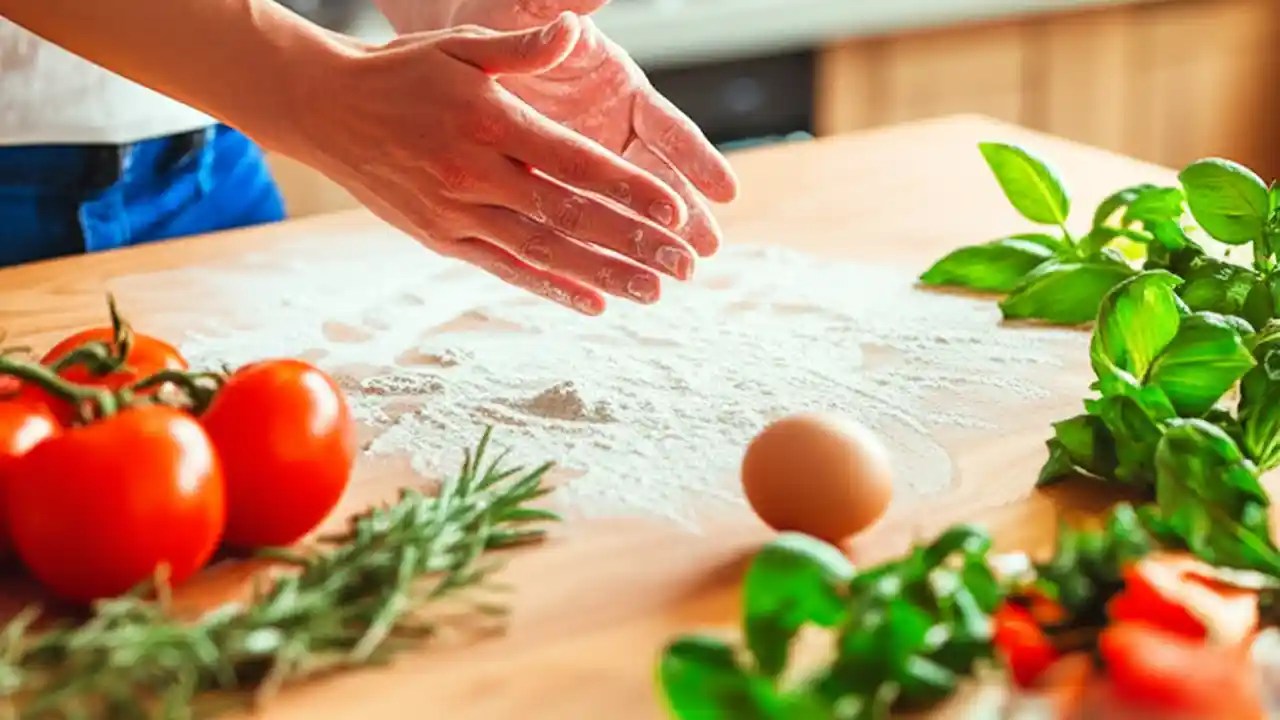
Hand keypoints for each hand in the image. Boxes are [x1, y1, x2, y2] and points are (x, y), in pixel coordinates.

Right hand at [293, 14, 697, 314]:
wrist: (325, 109)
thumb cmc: (403, 71)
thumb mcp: (461, 46)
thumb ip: (523, 48)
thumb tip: (575, 29)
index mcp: (489, 121)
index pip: (574, 162)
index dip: (627, 189)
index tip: (675, 210)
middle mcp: (474, 173)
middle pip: (568, 216)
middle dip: (632, 242)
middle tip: (684, 263)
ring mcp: (456, 212)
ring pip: (542, 251)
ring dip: (602, 274)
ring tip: (654, 291)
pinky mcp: (441, 237)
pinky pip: (504, 268)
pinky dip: (550, 286)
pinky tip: (594, 302)